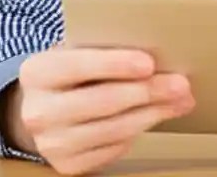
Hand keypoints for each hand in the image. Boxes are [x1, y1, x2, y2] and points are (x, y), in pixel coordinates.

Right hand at [1, 44, 194, 174]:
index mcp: (36, 73)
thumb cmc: (66, 76)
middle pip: (103, 101)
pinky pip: (114, 149)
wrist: (38, 111)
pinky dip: (137, 132)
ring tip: (178, 101)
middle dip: (147, 92)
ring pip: (114, 129)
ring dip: (152, 114)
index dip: (115, 64)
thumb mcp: (71, 53)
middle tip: (180, 84)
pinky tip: (151, 117)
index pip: (78, 65)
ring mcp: (52, 143)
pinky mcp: (67, 166)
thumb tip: (155, 56)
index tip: (148, 63)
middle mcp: (38, 111)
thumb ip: (101, 50)